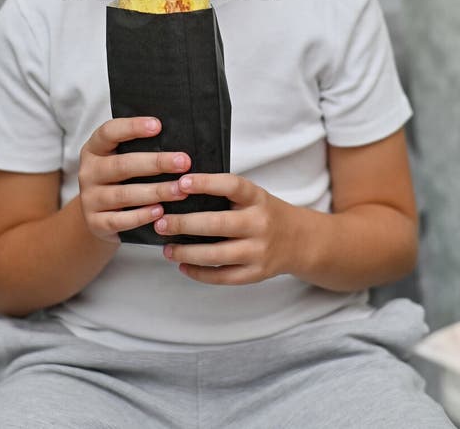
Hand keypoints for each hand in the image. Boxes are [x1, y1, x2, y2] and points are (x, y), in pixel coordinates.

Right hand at [78, 117, 190, 243]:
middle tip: (184, 162)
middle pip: (122, 165)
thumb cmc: (119, 180)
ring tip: (180, 190)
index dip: (132, 127)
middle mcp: (88, 172)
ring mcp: (89, 199)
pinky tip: (160, 212)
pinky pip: (120, 220)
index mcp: (94, 149)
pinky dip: (141, 216)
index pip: (109, 132)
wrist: (97, 216)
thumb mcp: (120, 159)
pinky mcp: (95, 223)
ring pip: (124, 194)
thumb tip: (176, 141)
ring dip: (156, 191)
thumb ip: (140, 149)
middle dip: (156, 163)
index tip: (158, 126)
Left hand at [155, 173, 295, 284]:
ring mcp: (258, 251)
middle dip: (184, 224)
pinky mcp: (255, 274)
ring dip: (186, 252)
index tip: (180, 182)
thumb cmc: (264, 212)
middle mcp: (259, 224)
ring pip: (215, 255)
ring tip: (167, 248)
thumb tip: (180, 190)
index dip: (205, 183)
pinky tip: (183, 265)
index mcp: (257, 198)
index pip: (231, 186)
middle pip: (217, 224)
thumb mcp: (252, 195)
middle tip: (160, 223)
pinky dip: (199, 273)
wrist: (299, 240)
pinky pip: (222, 277)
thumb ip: (224, 193)